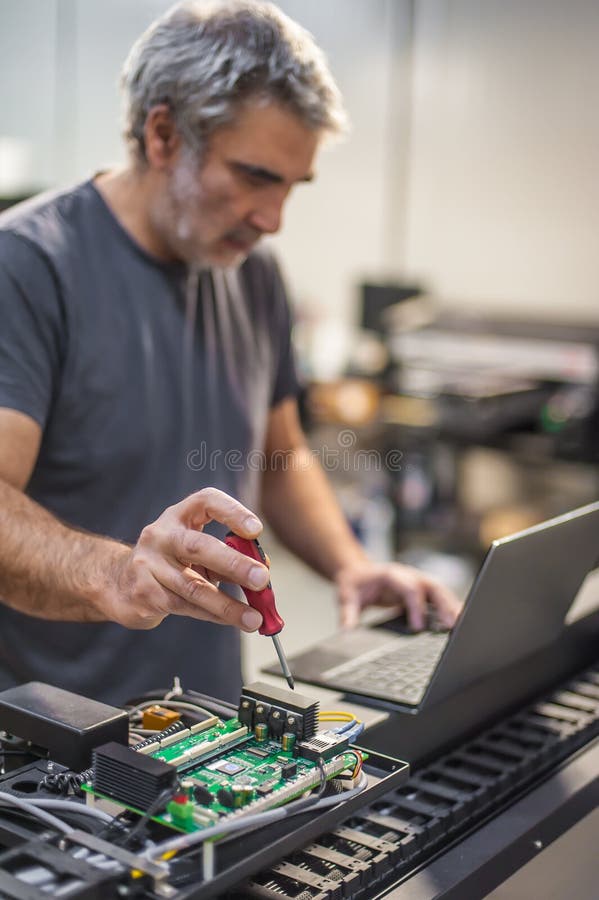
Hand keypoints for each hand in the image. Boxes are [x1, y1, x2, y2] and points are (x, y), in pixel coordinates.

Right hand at [105, 488, 270, 629]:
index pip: (206, 501)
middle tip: (261, 578)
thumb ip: (227, 554)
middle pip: (198, 546)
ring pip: (193, 587)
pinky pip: (185, 607)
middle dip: (233, 563)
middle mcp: (160, 535)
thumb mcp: (196, 549)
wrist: (119, 583)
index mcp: (179, 515)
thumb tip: (261, 572)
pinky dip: (213, 615)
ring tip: (255, 618)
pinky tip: (232, 621)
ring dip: (228, 605)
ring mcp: (148, 564)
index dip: (232, 512)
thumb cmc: (170, 561)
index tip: (256, 530)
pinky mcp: (144, 593)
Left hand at [335, 560, 461, 630]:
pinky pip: (440, 598)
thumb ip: (348, 614)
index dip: (416, 607)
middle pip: (432, 587)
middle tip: (453, 625)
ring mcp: (418, 581)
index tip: (419, 627)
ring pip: (441, 592)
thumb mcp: (346, 597)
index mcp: (391, 574)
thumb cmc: (355, 583)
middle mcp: (409, 575)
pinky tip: (460, 623)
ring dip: (452, 607)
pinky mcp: (423, 591)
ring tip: (463, 626)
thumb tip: (348, 633)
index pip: (409, 588)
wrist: (358, 572)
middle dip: (444, 605)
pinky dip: (450, 609)